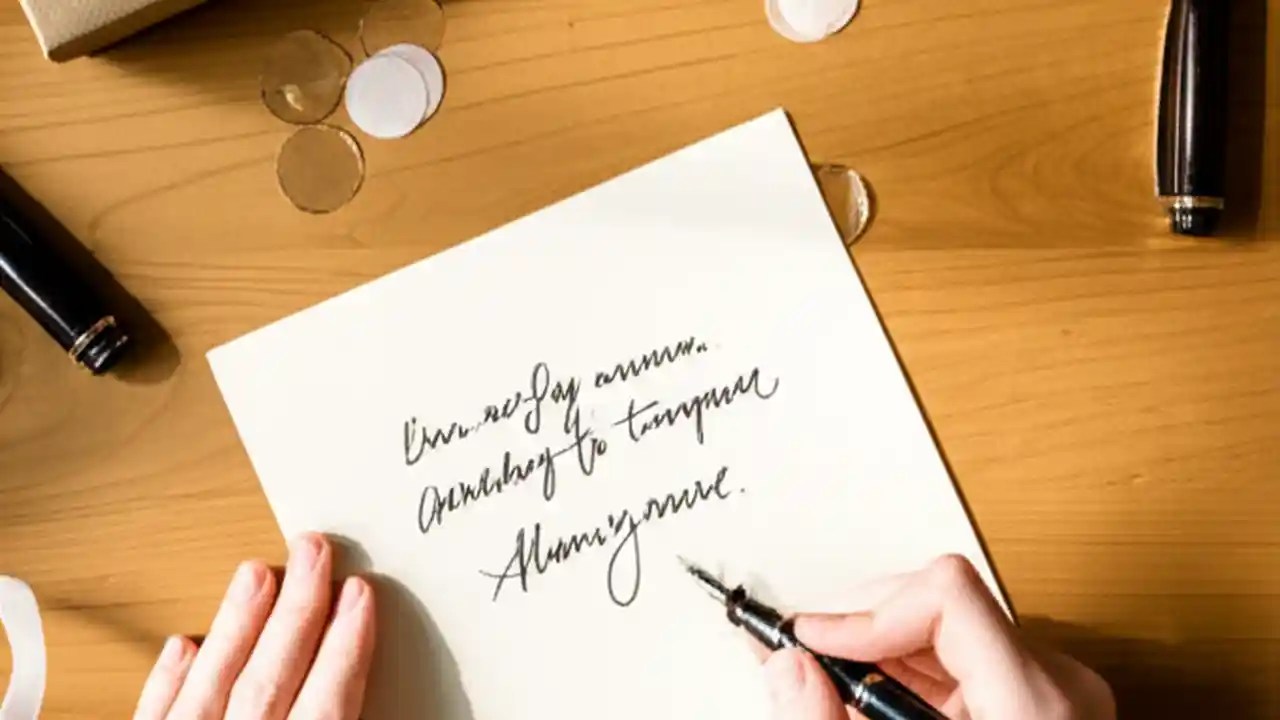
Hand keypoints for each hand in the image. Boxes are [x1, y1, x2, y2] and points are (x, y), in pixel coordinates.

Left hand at [133, 533, 376, 719]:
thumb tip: (363, 685)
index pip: (327, 703)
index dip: (346, 645)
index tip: (358, 594)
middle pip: (270, 677)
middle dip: (297, 609)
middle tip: (312, 552)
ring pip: (213, 682)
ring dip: (236, 624)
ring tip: (253, 572)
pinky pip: (154, 716)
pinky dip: (168, 680)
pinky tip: (182, 645)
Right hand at [763, 555, 1114, 719]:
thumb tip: (789, 669)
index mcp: (1035, 707)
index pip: (946, 595)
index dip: (866, 610)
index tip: (813, 639)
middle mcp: (1058, 686)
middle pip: (938, 600)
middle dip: (858, 625)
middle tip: (800, 656)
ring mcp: (1054, 691)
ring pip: (944, 622)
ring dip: (875, 647)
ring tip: (831, 684)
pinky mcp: (1037, 699)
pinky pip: (960, 653)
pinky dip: (904, 668)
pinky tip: (872, 700)